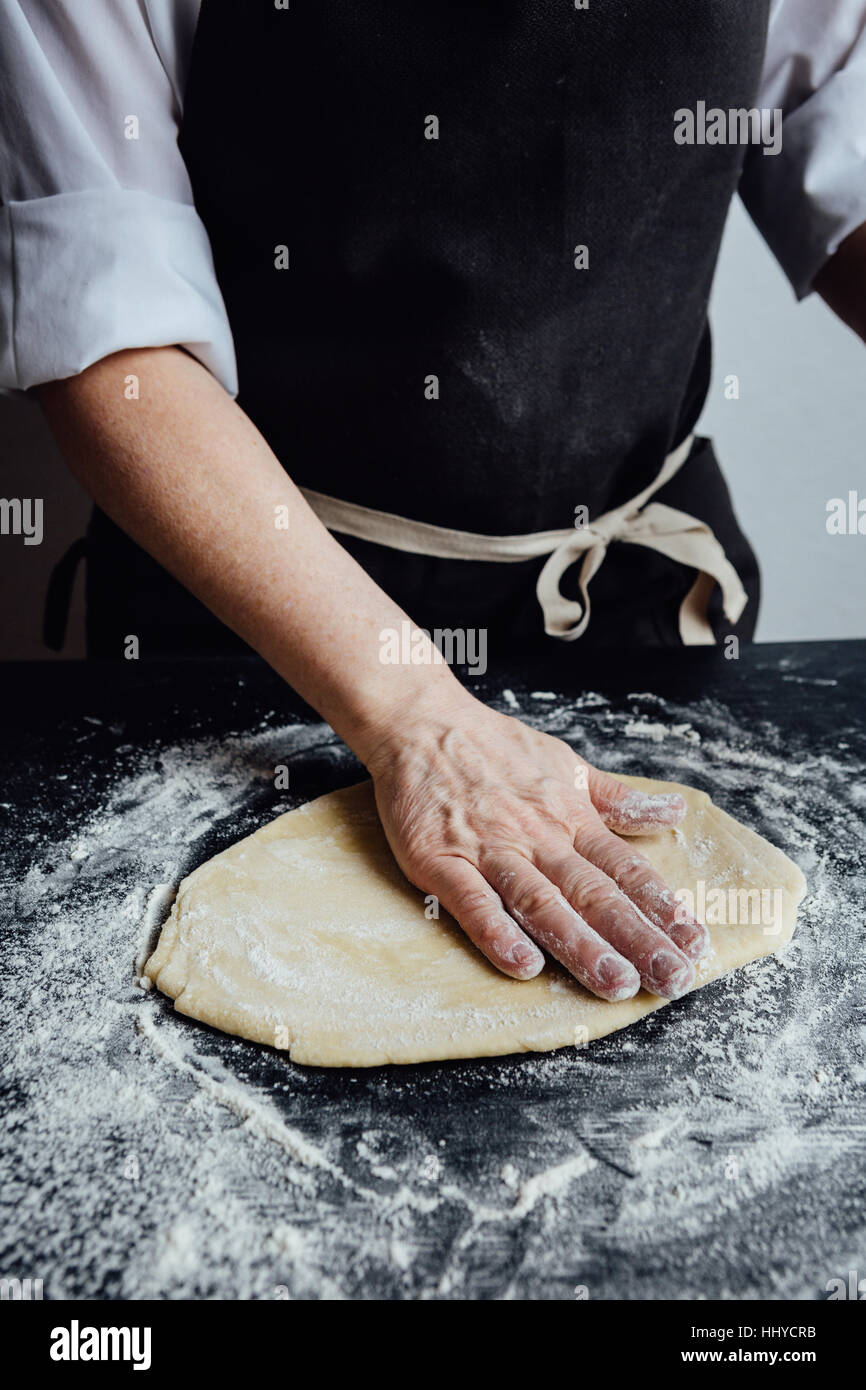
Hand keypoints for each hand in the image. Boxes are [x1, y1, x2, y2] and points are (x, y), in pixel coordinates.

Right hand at [365, 690, 707, 1000]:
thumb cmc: (494, 746)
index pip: (624, 869)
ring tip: (614, 982)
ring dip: (580, 944)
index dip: (661, 907)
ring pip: (542, 902)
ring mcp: (489, 849)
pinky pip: (473, 902)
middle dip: (637, 939)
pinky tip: (523, 965)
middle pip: (594, 893)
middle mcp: (537, 836)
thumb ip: (616, 799)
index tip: (693, 942)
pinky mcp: (441, 860)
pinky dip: (497, 932)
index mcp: (569, 817)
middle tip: (671, 979)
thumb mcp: (566, 764)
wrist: (420, 722)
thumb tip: (671, 814)